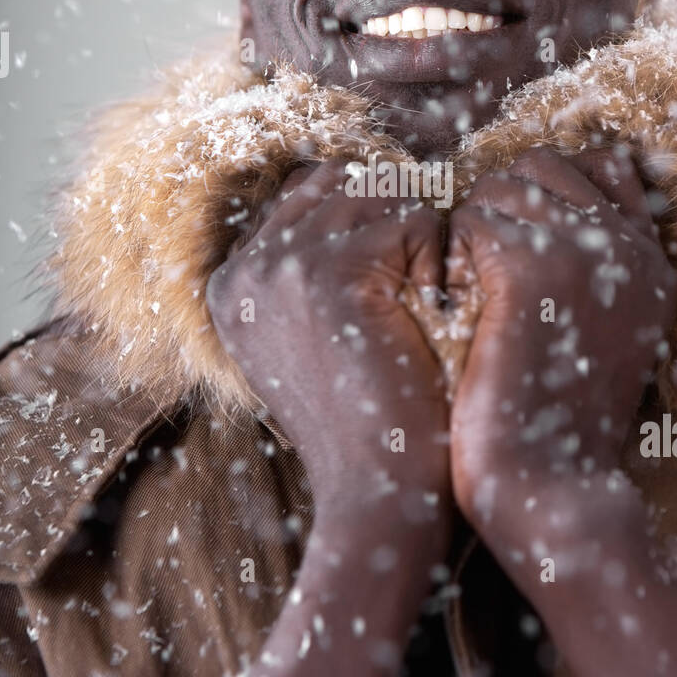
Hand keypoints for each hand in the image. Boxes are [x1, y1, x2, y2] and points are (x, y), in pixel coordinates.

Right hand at [206, 159, 450, 522]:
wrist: (381, 496)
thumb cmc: (372, 421)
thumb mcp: (323, 337)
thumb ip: (318, 267)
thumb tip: (365, 183)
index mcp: (232, 283)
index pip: (311, 190)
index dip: (371, 221)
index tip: (393, 288)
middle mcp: (246, 267)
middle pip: (345, 180)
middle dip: (397, 218)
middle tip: (419, 294)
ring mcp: (283, 265)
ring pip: (384, 191)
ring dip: (424, 238)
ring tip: (426, 310)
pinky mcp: (333, 272)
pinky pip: (418, 216)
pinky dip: (444, 259)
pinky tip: (436, 317)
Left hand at [447, 144, 676, 523]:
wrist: (551, 490)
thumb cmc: (554, 429)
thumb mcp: (593, 342)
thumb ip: (582, 276)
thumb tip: (528, 224)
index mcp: (651, 264)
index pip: (605, 167)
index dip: (547, 189)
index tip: (512, 241)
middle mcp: (628, 246)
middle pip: (544, 163)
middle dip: (498, 205)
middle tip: (480, 273)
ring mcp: (584, 249)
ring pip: (500, 184)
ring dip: (469, 233)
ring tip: (470, 299)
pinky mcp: (532, 265)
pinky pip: (468, 220)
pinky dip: (450, 262)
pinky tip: (457, 314)